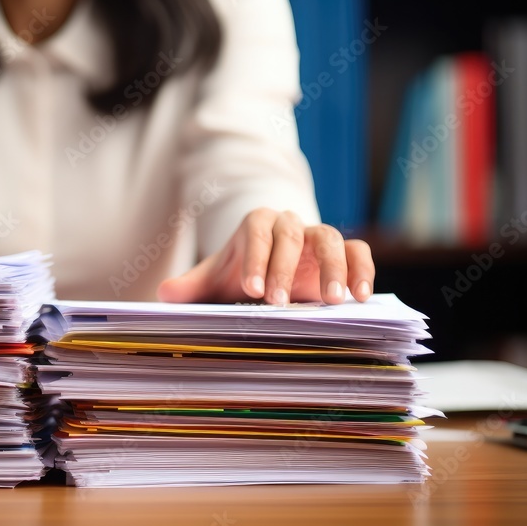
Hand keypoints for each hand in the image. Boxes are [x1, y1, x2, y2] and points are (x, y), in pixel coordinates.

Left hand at [156, 208, 373, 304]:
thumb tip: (164, 294)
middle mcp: (289, 224)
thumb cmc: (238, 274)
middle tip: (279, 302)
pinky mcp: (343, 252)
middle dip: (285, 268)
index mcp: (255, 224)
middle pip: (291, 235)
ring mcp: (318, 236)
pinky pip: (358, 252)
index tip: (250, 290)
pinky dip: (362, 270)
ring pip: (331, 238)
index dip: (255, 259)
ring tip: (333, 301)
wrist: (268, 270)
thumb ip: (190, 287)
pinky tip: (361, 298)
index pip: (255, 233)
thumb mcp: (213, 281)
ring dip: (333, 268)